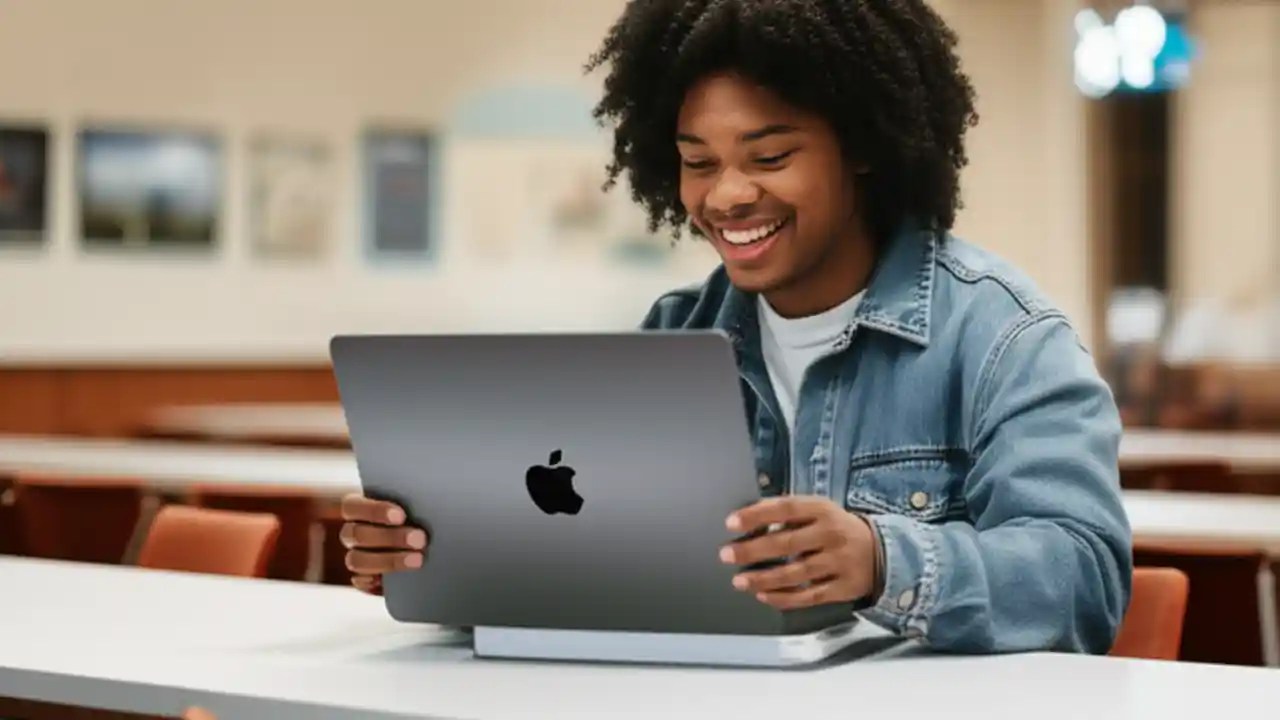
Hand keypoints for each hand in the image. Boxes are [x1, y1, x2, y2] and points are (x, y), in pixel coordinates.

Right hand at [339, 493, 427, 594]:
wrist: (414, 541)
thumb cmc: (412, 515)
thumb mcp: (409, 506)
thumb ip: (409, 505)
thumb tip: (428, 507)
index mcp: (355, 508)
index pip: (354, 507)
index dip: (375, 511)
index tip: (401, 516)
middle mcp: (350, 531)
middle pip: (357, 535)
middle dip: (390, 537)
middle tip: (419, 539)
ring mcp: (353, 556)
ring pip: (357, 560)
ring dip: (388, 561)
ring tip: (417, 560)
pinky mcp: (361, 579)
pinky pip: (360, 583)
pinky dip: (374, 583)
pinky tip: (393, 580)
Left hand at [720, 496, 877, 609]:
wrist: (882, 552)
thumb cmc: (837, 528)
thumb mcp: (819, 511)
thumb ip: (789, 512)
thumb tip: (751, 515)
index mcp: (823, 510)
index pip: (786, 509)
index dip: (757, 515)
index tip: (731, 523)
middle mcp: (831, 535)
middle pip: (786, 543)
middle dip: (752, 550)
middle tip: (726, 555)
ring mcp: (838, 563)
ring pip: (795, 574)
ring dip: (763, 579)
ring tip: (739, 581)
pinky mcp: (842, 588)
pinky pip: (808, 596)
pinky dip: (783, 598)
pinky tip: (763, 596)